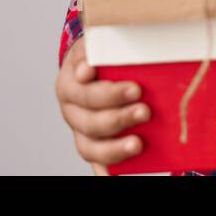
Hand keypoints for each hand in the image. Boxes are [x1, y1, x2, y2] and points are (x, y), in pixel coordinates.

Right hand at [55, 37, 149, 171]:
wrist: (96, 63)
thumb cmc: (103, 51)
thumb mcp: (99, 41)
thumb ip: (98, 48)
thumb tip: (87, 68)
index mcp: (69, 83)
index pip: (85, 93)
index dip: (110, 94)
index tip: (136, 88)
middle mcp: (71, 111)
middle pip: (90, 121)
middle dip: (119, 118)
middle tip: (146, 111)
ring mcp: (80, 131)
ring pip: (89, 147)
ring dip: (115, 148)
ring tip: (138, 144)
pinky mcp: (92, 145)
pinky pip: (96, 162)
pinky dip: (107, 170)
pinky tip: (118, 174)